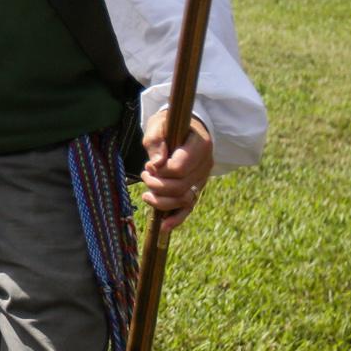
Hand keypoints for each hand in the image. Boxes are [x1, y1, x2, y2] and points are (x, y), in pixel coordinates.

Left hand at [141, 112, 213, 233]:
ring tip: (147, 194)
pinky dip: (176, 218)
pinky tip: (164, 226)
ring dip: (161, 202)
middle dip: (157, 186)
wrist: (185, 128)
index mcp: (200, 146)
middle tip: (144, 175)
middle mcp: (205, 165)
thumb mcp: (158, 124)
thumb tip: (155, 164)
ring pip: (184, 200)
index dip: (160, 171)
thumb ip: (155, 141)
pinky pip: (189, 208)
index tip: (149, 166)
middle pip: (180, 187)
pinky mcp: (196, 189)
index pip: (179, 168)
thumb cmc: (169, 125)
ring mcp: (202, 179)